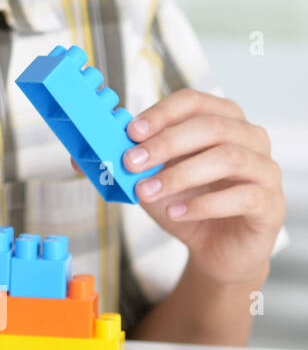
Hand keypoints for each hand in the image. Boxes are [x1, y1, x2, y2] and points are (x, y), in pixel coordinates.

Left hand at [77, 89, 283, 285]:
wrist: (214, 248)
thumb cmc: (185, 203)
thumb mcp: (148, 180)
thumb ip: (121, 165)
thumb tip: (79, 157)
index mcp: (221, 120)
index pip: (193, 101)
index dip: (161, 113)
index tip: (130, 131)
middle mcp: (249, 138)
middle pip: (211, 126)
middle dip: (165, 143)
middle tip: (130, 162)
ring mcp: (265, 169)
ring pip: (228, 158)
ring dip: (180, 174)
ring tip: (146, 191)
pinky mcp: (270, 203)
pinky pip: (242, 196)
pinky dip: (203, 204)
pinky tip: (176, 213)